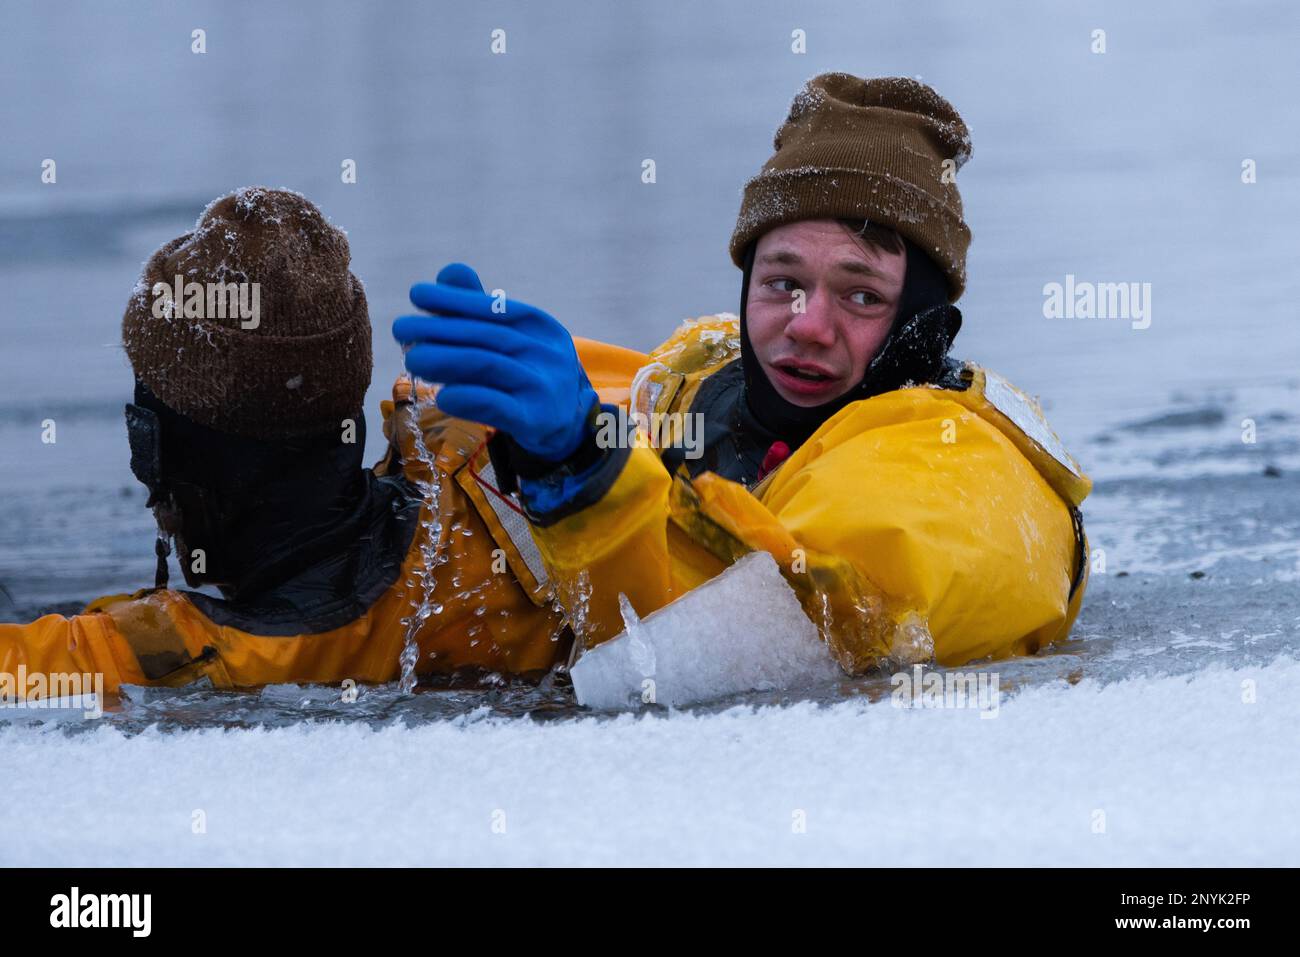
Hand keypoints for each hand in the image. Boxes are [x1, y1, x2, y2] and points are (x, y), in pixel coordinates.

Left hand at [392, 263, 598, 461]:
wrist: (568, 422)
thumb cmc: (530, 372)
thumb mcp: (515, 337)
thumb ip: (482, 308)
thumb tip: (448, 272)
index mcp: (539, 324)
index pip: (494, 307)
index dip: (454, 299)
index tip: (417, 294)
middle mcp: (545, 351)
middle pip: (487, 335)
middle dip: (440, 330)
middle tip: (401, 330)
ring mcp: (543, 385)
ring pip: (489, 366)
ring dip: (446, 361)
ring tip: (412, 360)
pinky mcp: (535, 419)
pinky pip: (498, 406)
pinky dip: (468, 399)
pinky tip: (442, 396)